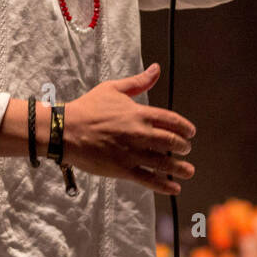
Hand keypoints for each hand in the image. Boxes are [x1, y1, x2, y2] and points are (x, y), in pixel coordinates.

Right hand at [62, 62, 195, 194]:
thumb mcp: (113, 89)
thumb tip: (156, 68)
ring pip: (163, 163)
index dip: (185, 128)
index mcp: (139, 113)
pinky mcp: (122, 169)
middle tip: (186, 150)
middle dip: (183, 147)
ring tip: (188, 171)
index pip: (171, 120)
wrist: (65, 130)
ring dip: (180, 168)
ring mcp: (131, 153)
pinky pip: (148, 179)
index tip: (190, 133)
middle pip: (171, 142)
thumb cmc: (88, 108)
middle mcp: (139, 133)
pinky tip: (175, 188)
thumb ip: (138, 81)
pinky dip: (164, 185)